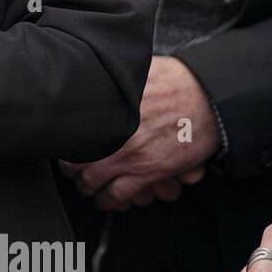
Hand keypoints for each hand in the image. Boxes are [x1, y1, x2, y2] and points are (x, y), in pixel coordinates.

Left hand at [62, 56, 219, 209]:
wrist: (208, 98)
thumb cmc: (175, 80)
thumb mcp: (136, 71)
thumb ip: (113, 79)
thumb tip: (94, 71)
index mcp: (106, 112)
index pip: (70, 137)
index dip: (64, 145)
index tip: (64, 147)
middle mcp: (112, 137)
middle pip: (75, 162)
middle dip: (71, 170)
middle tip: (71, 172)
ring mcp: (129, 157)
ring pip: (92, 182)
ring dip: (86, 187)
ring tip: (85, 187)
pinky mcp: (149, 172)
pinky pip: (119, 195)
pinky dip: (108, 200)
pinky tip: (105, 200)